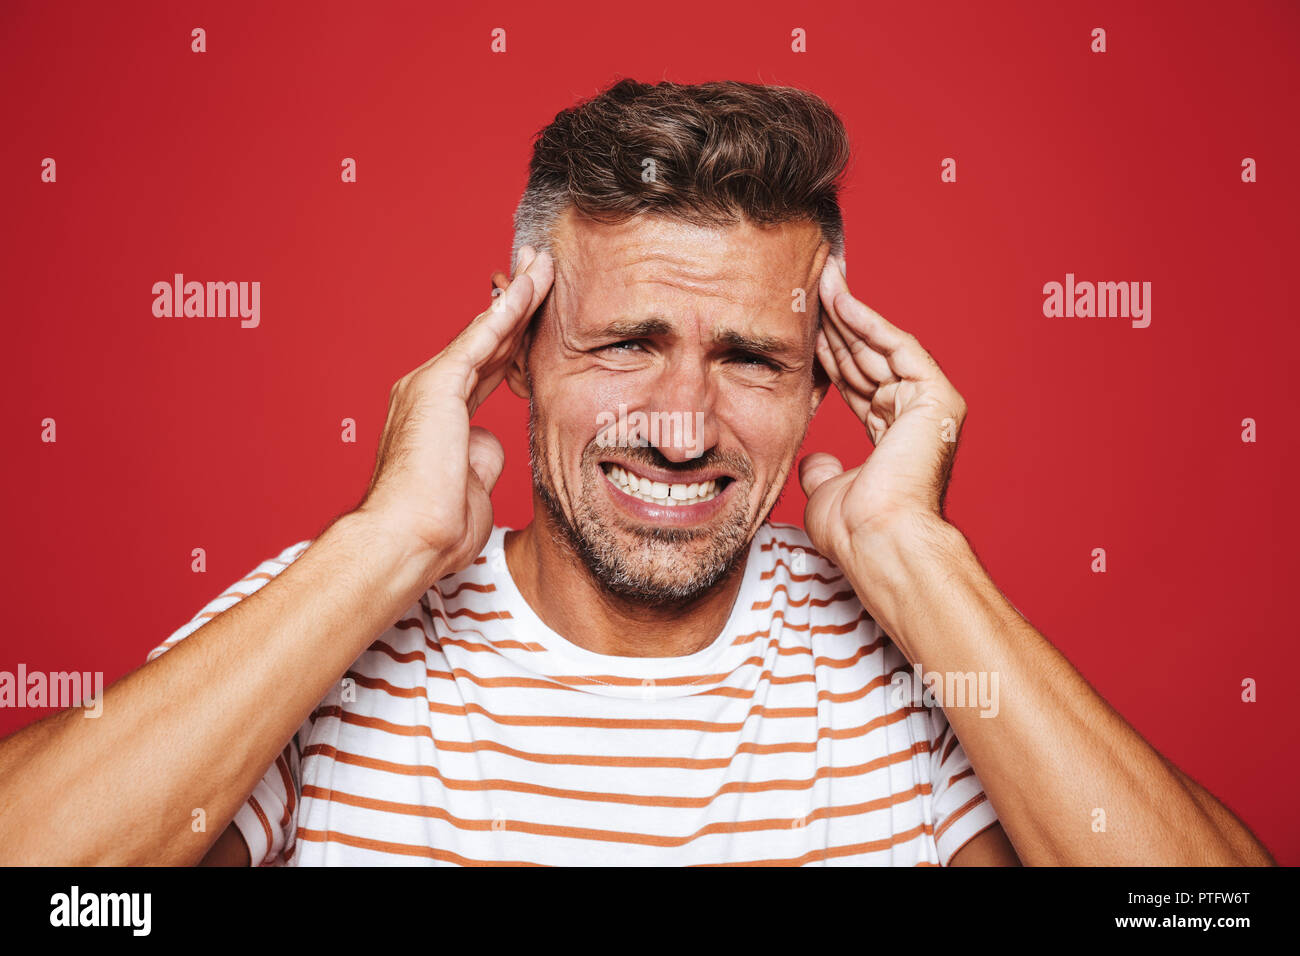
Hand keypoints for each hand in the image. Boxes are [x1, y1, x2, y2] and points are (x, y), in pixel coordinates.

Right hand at [354, 245, 553, 581]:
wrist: (405, 540)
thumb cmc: (435, 529)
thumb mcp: (471, 486)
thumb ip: (481, 456)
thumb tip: (490, 443)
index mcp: (440, 417)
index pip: (488, 367)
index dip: (515, 339)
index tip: (538, 315)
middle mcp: (430, 393)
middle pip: (488, 341)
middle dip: (518, 305)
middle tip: (543, 269)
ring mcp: (430, 387)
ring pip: (487, 332)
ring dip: (519, 296)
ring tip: (545, 264)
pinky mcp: (437, 386)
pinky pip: (481, 339)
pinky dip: (507, 311)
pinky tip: (530, 286)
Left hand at [799, 255, 966, 565]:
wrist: (879, 541)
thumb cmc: (855, 530)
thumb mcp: (829, 490)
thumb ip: (825, 469)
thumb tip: (815, 462)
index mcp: (893, 438)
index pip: (855, 382)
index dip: (828, 353)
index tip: (802, 325)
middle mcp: (914, 418)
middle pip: (867, 359)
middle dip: (835, 324)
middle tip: (808, 288)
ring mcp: (930, 406)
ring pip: (880, 347)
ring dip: (847, 313)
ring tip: (819, 280)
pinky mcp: (936, 396)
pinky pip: (896, 346)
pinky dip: (867, 321)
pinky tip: (839, 298)